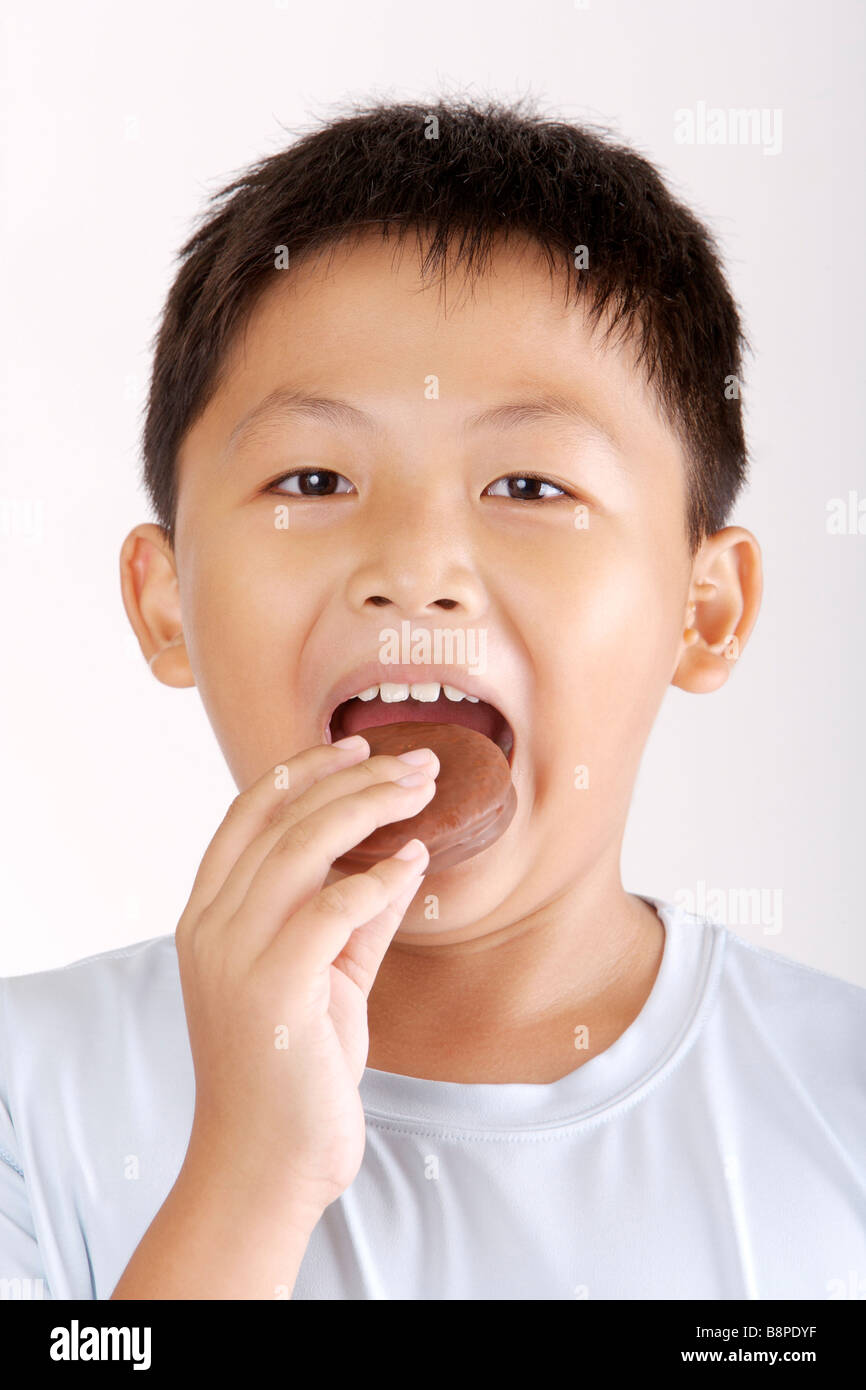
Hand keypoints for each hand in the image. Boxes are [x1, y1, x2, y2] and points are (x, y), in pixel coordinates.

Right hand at [174, 735, 437, 1222]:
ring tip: (423, 788)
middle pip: (281, 817)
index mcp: (208, 916)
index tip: (356, 746)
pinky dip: (378, 878)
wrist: (265, 1166)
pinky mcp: (273, 987)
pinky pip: (331, 908)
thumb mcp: (328, 979)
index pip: (248, 814)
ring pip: (302, 847)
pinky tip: (414, 862)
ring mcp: (234, 955)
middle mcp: (211, 925)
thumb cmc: (295, 1072)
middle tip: (417, 761)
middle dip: (354, 777)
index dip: (303, 771)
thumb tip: (404, 856)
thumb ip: (357, 918)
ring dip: (369, 806)